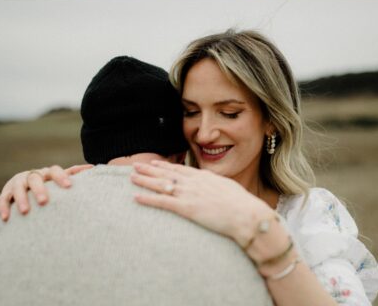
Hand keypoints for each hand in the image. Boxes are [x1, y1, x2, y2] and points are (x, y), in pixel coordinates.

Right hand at [0, 164, 92, 220]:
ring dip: (20, 199)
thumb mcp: (59, 179)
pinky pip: (3, 199)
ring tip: (25, 211)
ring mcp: (17, 183)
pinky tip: (6, 218)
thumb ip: (73, 174)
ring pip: (17, 188)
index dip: (61, 177)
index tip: (69, 186)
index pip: (54, 170)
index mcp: (46, 173)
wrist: (26, 187)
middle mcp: (31, 175)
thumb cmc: (49, 185)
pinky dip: (4, 207)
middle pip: (34, 179)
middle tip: (45, 202)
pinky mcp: (6, 193)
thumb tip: (92, 167)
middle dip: (39, 190)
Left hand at [131, 161, 271, 243]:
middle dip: (150, 170)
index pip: (181, 169)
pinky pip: (162, 202)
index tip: (155, 163)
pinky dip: (148, 199)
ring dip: (145, 181)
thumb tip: (215, 186)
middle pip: (168, 174)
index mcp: (206, 177)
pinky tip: (136, 197)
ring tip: (132, 177)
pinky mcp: (186, 208)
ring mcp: (190, 194)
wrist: (246, 214)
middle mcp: (195, 183)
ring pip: (162, 185)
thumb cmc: (242, 204)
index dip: (166, 166)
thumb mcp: (229, 189)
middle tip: (136, 166)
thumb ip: (217, 186)